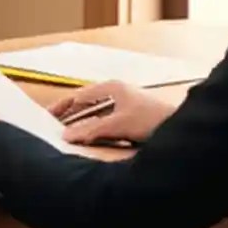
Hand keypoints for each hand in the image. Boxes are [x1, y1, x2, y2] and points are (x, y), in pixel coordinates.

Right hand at [50, 80, 174, 144]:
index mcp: (111, 87)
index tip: (46, 117)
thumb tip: (67, 135)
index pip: (78, 96)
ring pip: (93, 115)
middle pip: (84, 105)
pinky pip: (103, 123)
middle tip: (51, 127)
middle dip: (69, 116)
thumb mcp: (119, 125)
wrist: (182, 130)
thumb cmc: (153, 120)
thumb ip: (91, 130)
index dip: (61, 107)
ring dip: (81, 124)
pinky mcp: (128, 118)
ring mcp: (122, 105)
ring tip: (65, 135)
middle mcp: (115, 93)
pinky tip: (88, 139)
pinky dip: (92, 130)